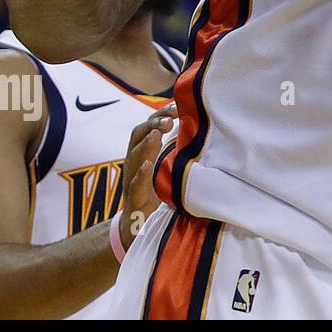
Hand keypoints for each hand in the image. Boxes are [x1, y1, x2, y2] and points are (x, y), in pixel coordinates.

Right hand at [118, 103, 174, 249]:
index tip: (176, 105)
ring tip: (156, 133)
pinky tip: (147, 164)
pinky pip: (134, 185)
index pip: (147, 127)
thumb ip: (175, 149)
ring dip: (144, 143)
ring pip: (133, 157)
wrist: (136, 226)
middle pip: (137, 135)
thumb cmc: (155, 192)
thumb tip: (200, 130)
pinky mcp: (133, 199)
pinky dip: (140, 173)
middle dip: (153, 122)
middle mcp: (134, 163)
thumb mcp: (165, 167)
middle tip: (171, 115)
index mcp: (143, 153)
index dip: (159, 114)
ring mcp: (131, 180)